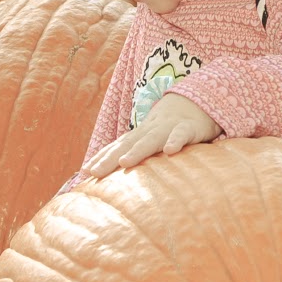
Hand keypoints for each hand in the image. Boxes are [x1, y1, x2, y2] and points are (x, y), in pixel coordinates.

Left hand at [81, 93, 219, 178]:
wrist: (196, 103)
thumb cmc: (168, 129)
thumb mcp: (151, 141)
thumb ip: (136, 154)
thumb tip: (117, 178)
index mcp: (139, 136)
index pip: (117, 147)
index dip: (101, 157)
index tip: (85, 171)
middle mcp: (149, 131)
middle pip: (127, 145)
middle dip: (109, 159)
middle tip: (95, 172)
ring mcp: (167, 128)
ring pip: (151, 140)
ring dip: (138, 150)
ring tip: (125, 162)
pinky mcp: (188, 128)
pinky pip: (181, 134)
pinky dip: (175, 141)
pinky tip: (170, 151)